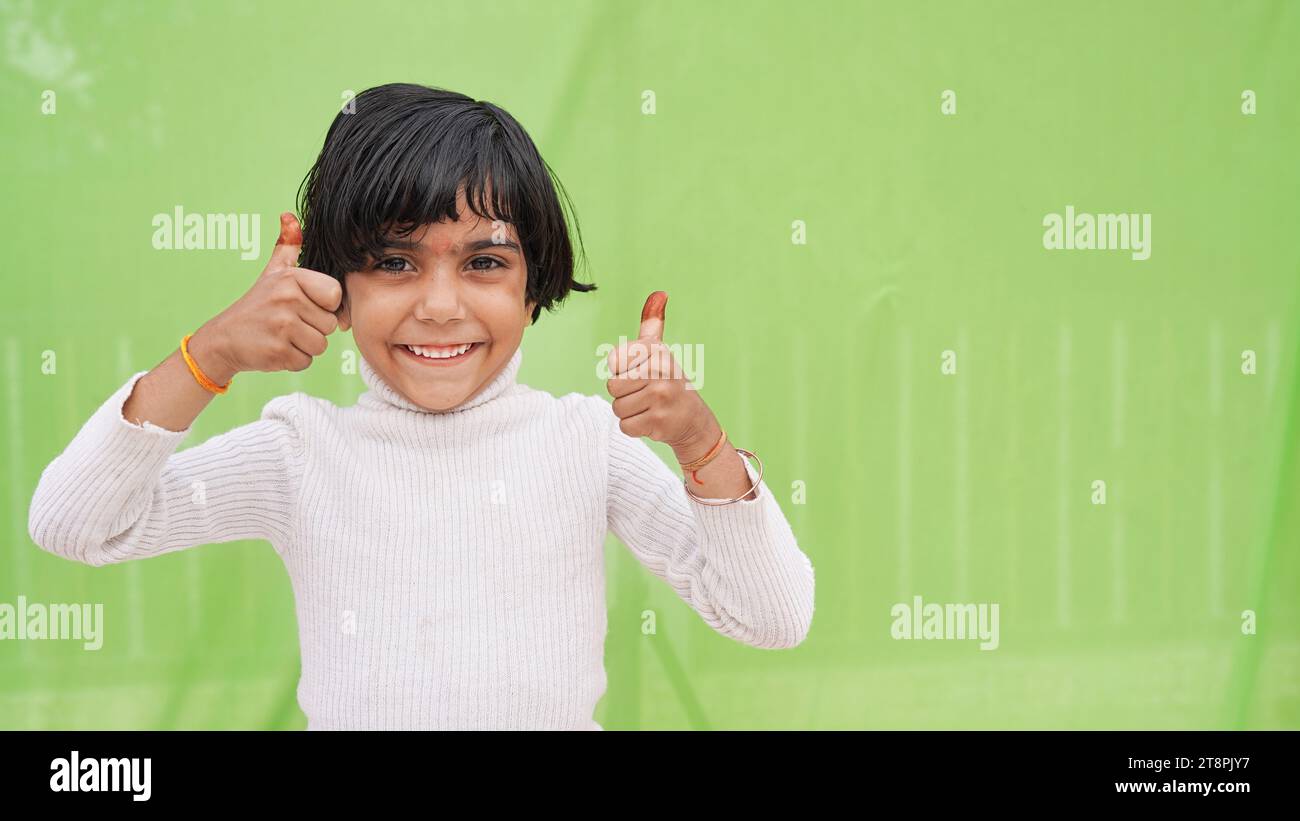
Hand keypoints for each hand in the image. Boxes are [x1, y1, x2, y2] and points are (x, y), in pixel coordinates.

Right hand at [190, 212, 344, 380]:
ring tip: (283, 335)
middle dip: (313, 328)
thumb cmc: (256, 305)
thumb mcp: (272, 272)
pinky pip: (307, 361)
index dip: (324, 304)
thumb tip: (289, 216)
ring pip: (321, 345)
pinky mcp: (279, 352)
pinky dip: (294, 360)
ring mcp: (282, 327)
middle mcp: (288, 299)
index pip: (335, 294)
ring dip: (305, 345)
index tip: (304, 304)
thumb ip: (287, 246)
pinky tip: (277, 348)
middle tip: (288, 322)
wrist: (223, 338)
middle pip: (329, 324)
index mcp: (292, 278)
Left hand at [604, 291, 719, 460]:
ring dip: (629, 411)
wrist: (693, 419)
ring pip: (618, 408)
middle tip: (644, 393)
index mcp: (656, 350)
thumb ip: (652, 324)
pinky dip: (635, 427)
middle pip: (612, 386)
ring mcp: (661, 396)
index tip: (638, 372)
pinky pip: (626, 426)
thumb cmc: (668, 381)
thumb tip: (660, 293)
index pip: (613, 360)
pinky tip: (651, 420)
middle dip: (624, 394)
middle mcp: (660, 370)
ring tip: (648, 407)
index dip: (621, 370)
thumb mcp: (660, 351)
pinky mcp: (658, 420)